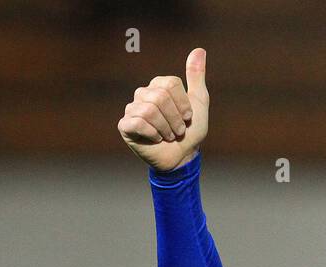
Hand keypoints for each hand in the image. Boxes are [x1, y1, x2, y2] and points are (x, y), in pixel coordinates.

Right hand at [117, 48, 209, 171]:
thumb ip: (196, 76)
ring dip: (166, 129)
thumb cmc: (190, 130)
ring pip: (150, 110)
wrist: (183, 157)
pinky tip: (156, 139)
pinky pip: (138, 123)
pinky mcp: (125, 126)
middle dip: (176, 119)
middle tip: (178, 130)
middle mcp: (143, 94)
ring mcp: (132, 109)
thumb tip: (199, 50)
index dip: (183, 104)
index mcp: (158, 86)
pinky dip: (153, 135)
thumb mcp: (199, 102)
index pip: (170, 84)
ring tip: (168, 136)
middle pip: (160, 97)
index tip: (187, 117)